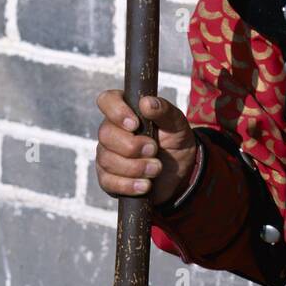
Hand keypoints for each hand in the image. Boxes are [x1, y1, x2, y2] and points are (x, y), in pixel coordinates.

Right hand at [95, 90, 196, 206]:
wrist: (180, 172)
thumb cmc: (175, 140)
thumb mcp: (177, 124)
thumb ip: (164, 110)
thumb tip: (146, 102)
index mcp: (126, 110)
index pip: (107, 100)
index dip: (116, 111)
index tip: (135, 124)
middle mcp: (111, 131)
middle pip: (105, 134)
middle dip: (132, 146)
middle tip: (154, 150)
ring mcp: (107, 155)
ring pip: (107, 160)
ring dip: (135, 167)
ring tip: (157, 168)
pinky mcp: (108, 178)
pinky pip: (109, 182)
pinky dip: (129, 185)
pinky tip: (145, 185)